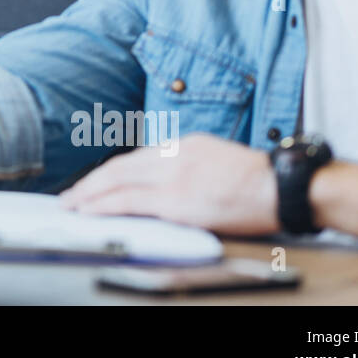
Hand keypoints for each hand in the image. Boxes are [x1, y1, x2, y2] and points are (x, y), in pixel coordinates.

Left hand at [57, 133, 279, 235]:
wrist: (286, 186)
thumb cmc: (262, 183)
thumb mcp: (219, 161)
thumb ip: (191, 168)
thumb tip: (171, 186)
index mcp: (185, 146)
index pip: (138, 159)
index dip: (112, 173)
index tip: (96, 183)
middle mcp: (174, 155)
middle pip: (120, 167)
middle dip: (92, 183)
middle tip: (71, 195)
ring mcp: (174, 177)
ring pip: (118, 182)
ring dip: (90, 194)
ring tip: (72, 205)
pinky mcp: (177, 200)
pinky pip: (129, 202)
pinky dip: (104, 205)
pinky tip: (90, 211)